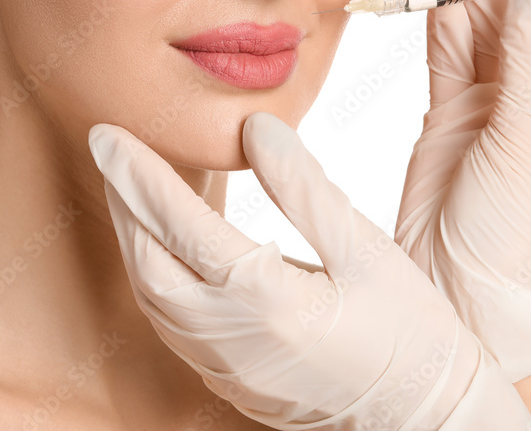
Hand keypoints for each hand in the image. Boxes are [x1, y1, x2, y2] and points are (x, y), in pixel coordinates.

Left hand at [89, 111, 530, 429]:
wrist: (422, 417)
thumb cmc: (407, 332)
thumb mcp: (366, 250)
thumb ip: (306, 188)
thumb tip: (254, 128)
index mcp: (266, 300)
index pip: (181, 225)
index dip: (139, 175)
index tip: (108, 134)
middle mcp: (230, 338)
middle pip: (149, 263)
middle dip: (123, 203)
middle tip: (110, 150)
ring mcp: (225, 365)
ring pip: (152, 298)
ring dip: (133, 239)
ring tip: (129, 190)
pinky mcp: (230, 378)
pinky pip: (169, 323)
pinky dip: (154, 275)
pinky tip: (163, 248)